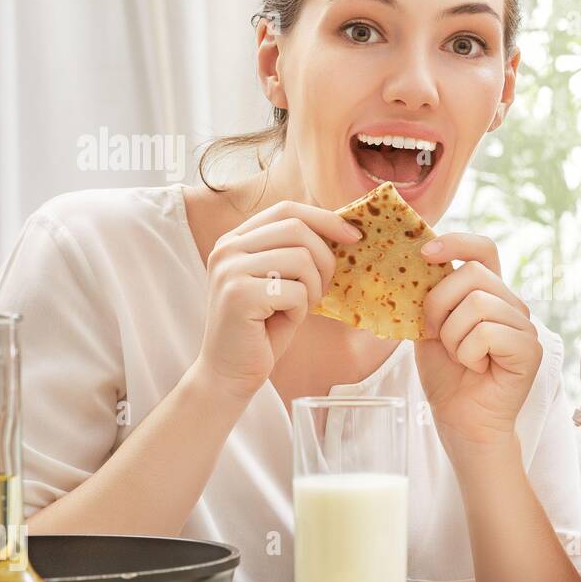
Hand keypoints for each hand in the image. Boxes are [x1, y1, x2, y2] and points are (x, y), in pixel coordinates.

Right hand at [194, 201, 360, 401]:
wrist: (230, 372)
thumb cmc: (262, 328)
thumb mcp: (282, 282)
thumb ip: (298, 252)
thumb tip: (345, 230)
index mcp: (236, 239)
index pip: (287, 210)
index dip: (325, 218)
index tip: (353, 236)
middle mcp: (227, 248)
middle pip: (297, 229)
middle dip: (325, 259)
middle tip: (322, 289)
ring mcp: (229, 269)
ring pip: (301, 259)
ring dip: (313, 289)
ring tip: (297, 308)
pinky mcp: (238, 294)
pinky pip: (295, 291)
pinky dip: (301, 310)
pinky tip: (283, 321)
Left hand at [413, 233, 540, 454]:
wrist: (461, 421)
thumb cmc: (447, 376)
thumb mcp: (428, 329)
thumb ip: (429, 297)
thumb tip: (416, 263)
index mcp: (489, 294)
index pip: (482, 249)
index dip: (456, 242)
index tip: (425, 253)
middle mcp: (511, 304)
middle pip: (471, 275)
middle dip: (439, 305)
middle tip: (436, 336)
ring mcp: (524, 325)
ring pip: (477, 305)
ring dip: (453, 337)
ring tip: (460, 357)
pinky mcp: (530, 349)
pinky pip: (487, 333)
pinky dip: (468, 354)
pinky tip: (477, 368)